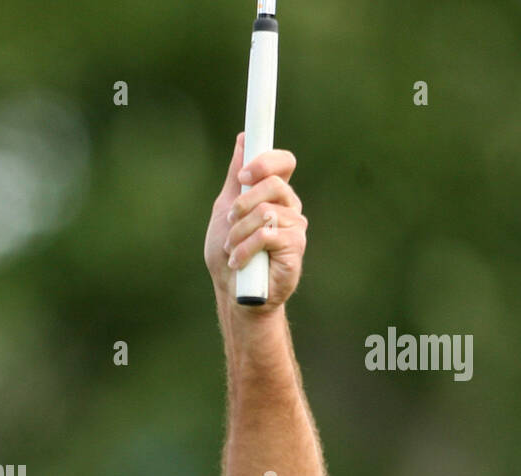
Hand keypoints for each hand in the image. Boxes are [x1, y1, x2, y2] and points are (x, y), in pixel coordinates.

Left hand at [204, 132, 306, 309]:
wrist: (232, 292)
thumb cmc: (229, 253)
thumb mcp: (225, 210)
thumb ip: (234, 178)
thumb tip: (244, 138)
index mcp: (274, 194)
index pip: (283, 163)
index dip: (266, 161)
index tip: (242, 174)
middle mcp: (289, 207)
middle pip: (274, 184)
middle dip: (244, 201)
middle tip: (230, 219)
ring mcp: (295, 227)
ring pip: (267, 212)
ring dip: (239, 231)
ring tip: (231, 249)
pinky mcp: (295, 248)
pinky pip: (268, 235)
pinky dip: (245, 248)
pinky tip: (238, 261)